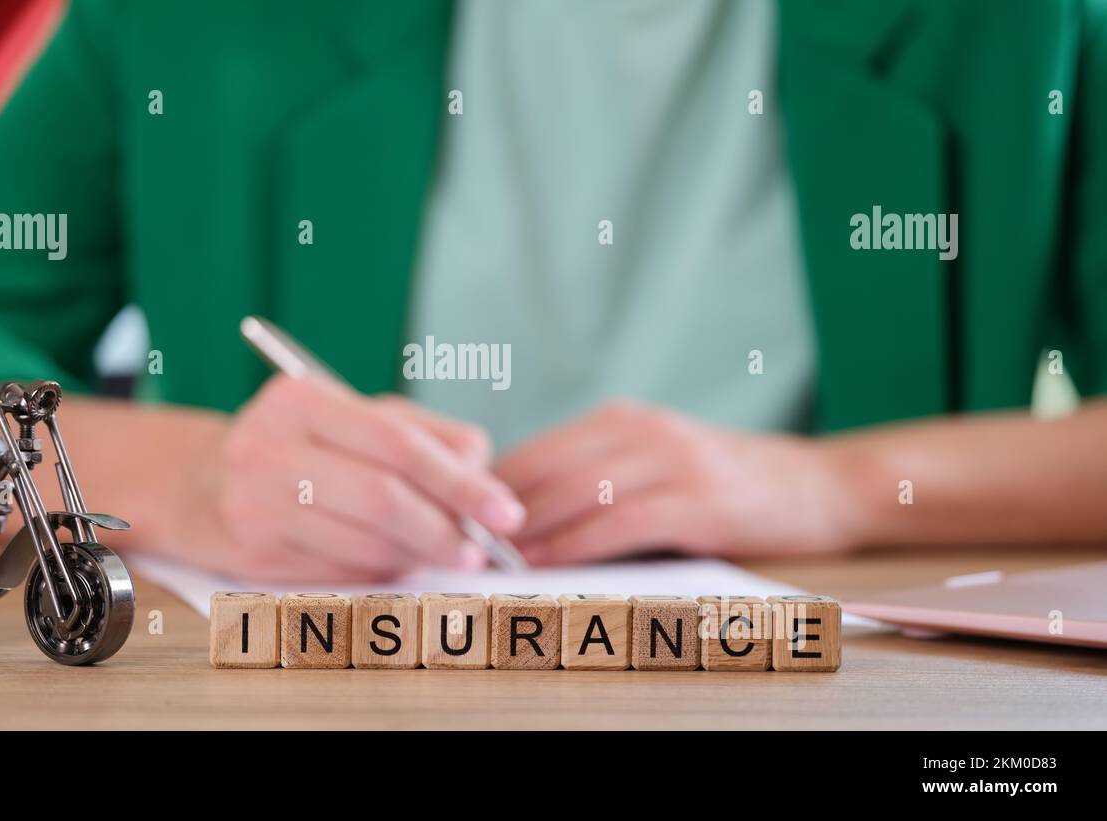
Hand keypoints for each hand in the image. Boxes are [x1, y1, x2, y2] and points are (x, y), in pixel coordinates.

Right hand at [157, 376, 523, 581]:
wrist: (199, 485)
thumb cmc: (301, 447)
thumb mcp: (358, 418)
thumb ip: (426, 434)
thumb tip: (483, 470)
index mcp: (301, 399)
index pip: (398, 444)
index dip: (459, 482)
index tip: (506, 512)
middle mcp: (268, 447)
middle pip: (382, 497)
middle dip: (446, 529)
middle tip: (484, 550)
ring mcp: (253, 504)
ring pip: (365, 543)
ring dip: (417, 555)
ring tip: (441, 552)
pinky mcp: (251, 555)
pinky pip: (341, 573)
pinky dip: (380, 572)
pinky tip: (392, 560)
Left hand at [494, 401, 857, 564]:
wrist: (821, 486)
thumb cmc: (731, 484)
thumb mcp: (662, 462)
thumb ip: (604, 476)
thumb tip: (528, 517)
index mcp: (626, 419)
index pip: (539, 450)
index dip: (493, 487)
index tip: (459, 518)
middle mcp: (643, 431)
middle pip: (547, 469)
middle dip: (497, 511)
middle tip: (462, 544)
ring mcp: (672, 462)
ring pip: (575, 493)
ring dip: (527, 530)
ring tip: (490, 559)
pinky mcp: (698, 502)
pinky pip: (618, 523)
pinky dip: (573, 545)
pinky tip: (546, 562)